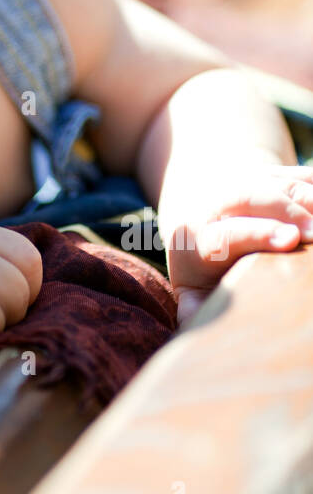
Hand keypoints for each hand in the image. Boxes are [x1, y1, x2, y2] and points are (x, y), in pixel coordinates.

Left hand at [164, 163, 312, 324]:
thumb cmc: (204, 265)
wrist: (202, 211)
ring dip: (306, 198)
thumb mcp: (192, 286)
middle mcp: (216, 202)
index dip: (257, 234)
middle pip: (248, 196)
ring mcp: (243, 181)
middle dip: (285, 211)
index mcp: (196, 236)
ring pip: (277, 180)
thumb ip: (194, 306)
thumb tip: (194, 321)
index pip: (224, 235)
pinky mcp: (269, 172)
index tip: (289, 240)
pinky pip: (296, 174)